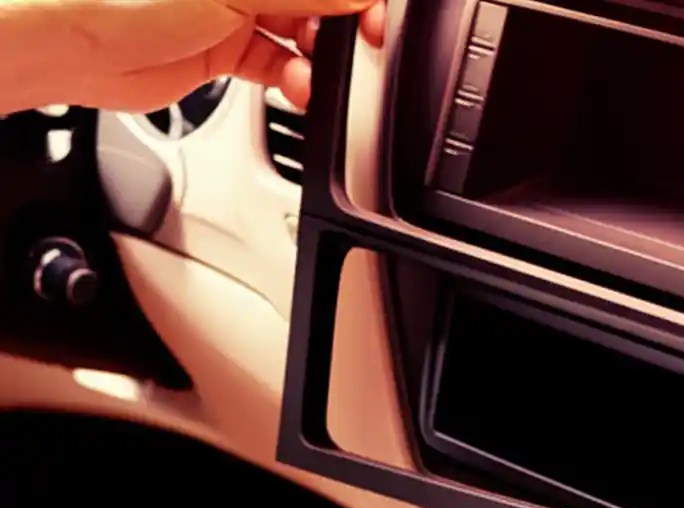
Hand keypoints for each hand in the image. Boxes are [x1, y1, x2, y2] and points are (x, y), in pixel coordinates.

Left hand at [0, 0, 386, 113]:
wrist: (72, 44)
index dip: (357, 1)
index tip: (376, 22)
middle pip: (318, 3)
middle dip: (338, 30)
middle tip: (353, 51)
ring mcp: (235, 13)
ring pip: (301, 37)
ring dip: (314, 62)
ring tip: (310, 78)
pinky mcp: (223, 52)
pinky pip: (276, 67)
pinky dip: (291, 82)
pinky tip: (293, 89)